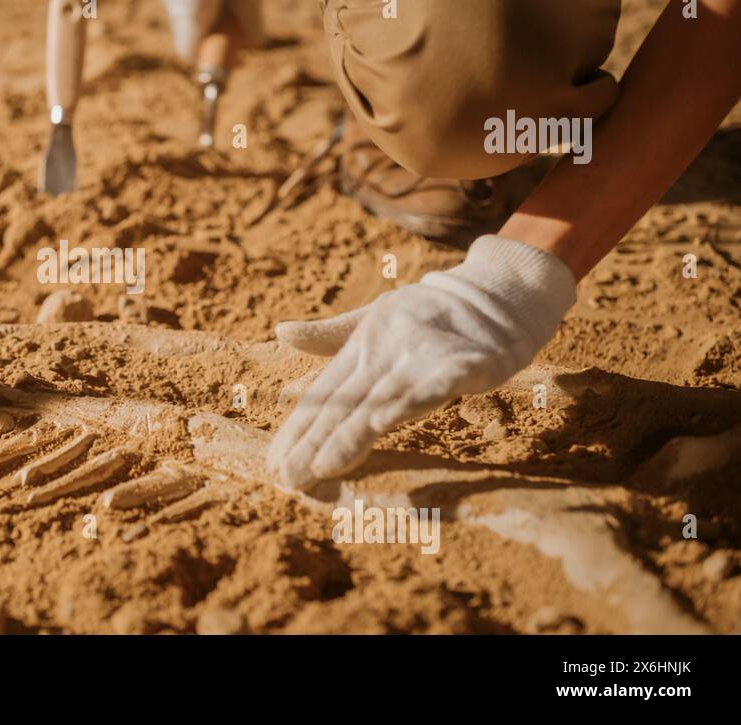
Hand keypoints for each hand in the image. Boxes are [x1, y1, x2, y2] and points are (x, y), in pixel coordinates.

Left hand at [268, 236, 576, 489]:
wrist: (497, 293)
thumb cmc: (431, 312)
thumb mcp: (375, 317)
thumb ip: (330, 335)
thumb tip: (281, 332)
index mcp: (364, 344)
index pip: (324, 392)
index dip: (299, 428)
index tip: (275, 463)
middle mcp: (387, 349)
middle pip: (346, 402)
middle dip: (315, 442)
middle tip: (289, 478)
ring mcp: (423, 354)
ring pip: (381, 398)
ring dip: (352, 433)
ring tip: (323, 465)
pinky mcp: (464, 361)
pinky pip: (434, 385)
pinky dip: (409, 401)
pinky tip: (384, 422)